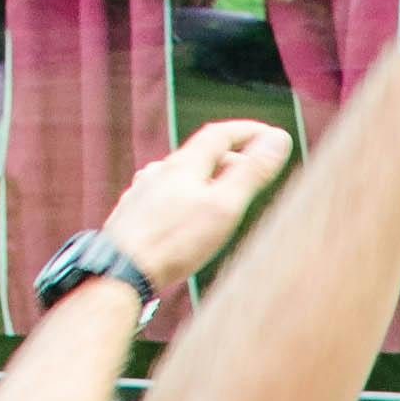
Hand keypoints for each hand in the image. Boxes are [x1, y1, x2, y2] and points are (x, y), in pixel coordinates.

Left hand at [104, 122, 291, 292]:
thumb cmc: (175, 242)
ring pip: (181, 175)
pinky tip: (183, 213)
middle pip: (200, 154)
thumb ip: (250, 173)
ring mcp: (144, 191)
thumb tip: (277, 139)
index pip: (220, 133)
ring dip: (205, 178)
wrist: (122, 269)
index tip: (270, 135)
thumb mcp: (224, 207)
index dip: (248, 131)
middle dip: (231, 157)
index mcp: (184, 164)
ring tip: (221, 193)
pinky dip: (184, 196)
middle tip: (254, 170)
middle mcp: (160, 170)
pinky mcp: (133, 213)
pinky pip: (165, 194)